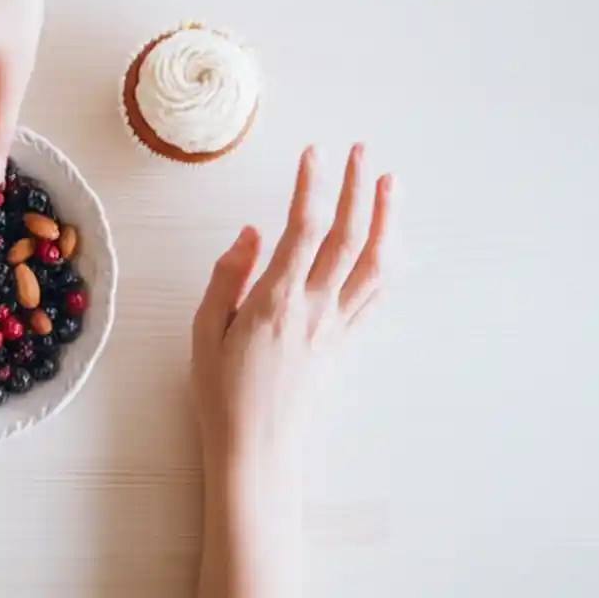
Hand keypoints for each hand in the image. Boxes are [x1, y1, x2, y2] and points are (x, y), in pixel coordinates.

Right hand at [192, 145, 394, 455]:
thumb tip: (253, 232)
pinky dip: (391, 260)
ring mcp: (337, 325)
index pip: (303, 230)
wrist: (258, 447)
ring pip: (376, 263)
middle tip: (360, 150)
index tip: (313, 153)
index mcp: (275, 301)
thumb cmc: (223, 391)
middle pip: (349, 237)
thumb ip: (229, 276)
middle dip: (357, 188)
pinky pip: (378, 293)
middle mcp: (315, 308)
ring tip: (390, 182)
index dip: (312, 186)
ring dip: (388, 219)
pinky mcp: (348, 341)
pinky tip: (393, 238)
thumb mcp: (206, 330)